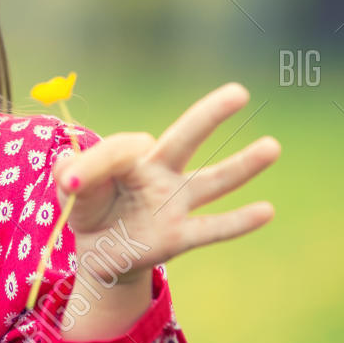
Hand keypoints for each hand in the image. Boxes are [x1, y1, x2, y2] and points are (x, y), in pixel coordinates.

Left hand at [57, 83, 279, 284]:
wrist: (100, 251)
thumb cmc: (91, 206)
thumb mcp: (72, 189)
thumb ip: (70, 174)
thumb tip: (71, 174)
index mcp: (132, 155)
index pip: (121, 149)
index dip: (92, 166)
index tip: (71, 184)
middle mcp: (160, 172)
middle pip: (187, 139)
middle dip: (210, 115)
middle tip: (238, 92)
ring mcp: (174, 203)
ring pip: (212, 182)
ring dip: (242, 166)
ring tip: (272, 146)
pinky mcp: (179, 236)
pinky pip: (211, 228)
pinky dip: (238, 221)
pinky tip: (267, 210)